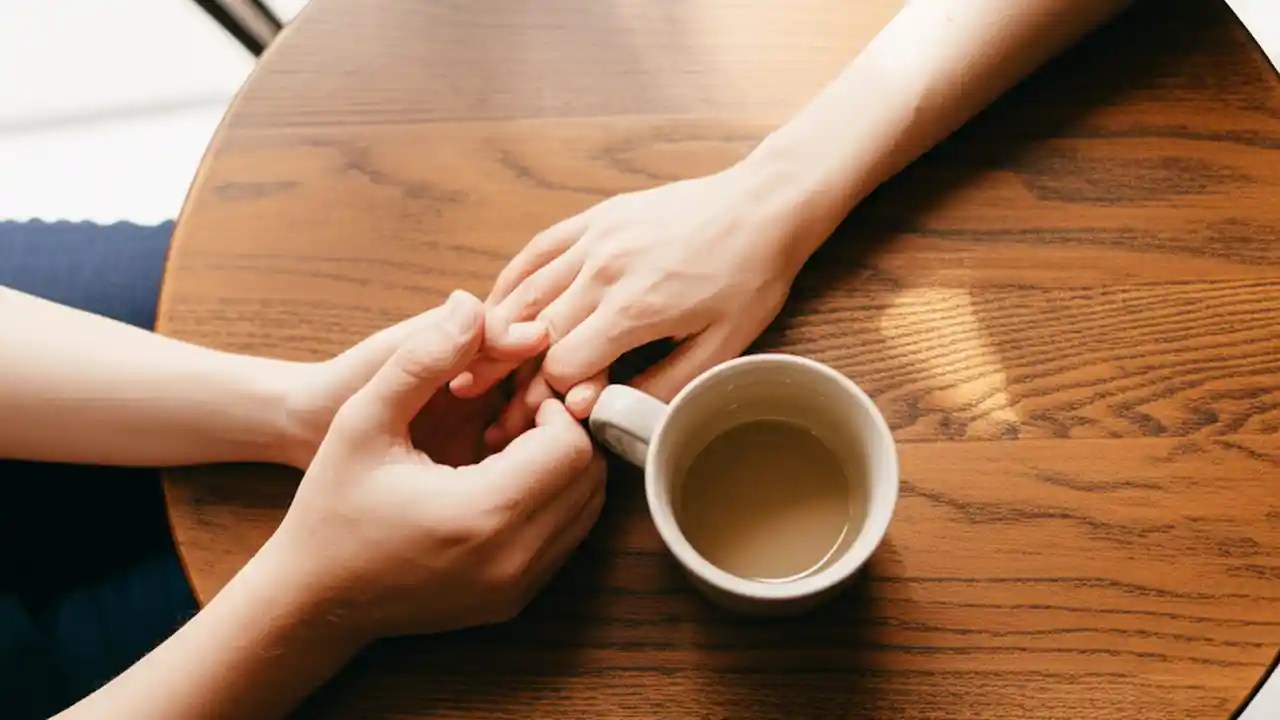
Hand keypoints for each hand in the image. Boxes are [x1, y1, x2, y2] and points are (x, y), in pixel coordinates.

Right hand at [257, 291, 604, 641]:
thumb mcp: (364, 419)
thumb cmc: (332, 506)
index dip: (552, 408)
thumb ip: (423, 359)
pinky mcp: (515, 600)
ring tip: (506, 449)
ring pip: (586, 510)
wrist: (312, 599)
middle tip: (513, 418)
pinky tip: (502, 483)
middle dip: (564, 434)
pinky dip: (552, 502)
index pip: (571, 446)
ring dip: (562, 468)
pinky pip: (565, 539)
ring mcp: (517, 587)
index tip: (511, 398)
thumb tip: (471, 306)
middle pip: (590, 477)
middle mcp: (512, 559)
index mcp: (482, 513)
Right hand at [452, 163, 806, 444]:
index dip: (549, 400)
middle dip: (512, 381)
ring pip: (524, 294)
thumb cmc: (749, 279)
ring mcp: (593, 238)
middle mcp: (602, 270)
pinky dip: (511, 284)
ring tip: (477, 369)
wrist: (763, 205)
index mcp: (634, 308)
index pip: (560, 366)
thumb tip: (602, 414)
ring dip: (498, 336)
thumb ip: (659, 386)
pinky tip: (497, 310)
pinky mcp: (593, 218)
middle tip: (496, 415)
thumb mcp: (722, 348)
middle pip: (532, 335)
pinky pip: (535, 252)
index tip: (546, 421)